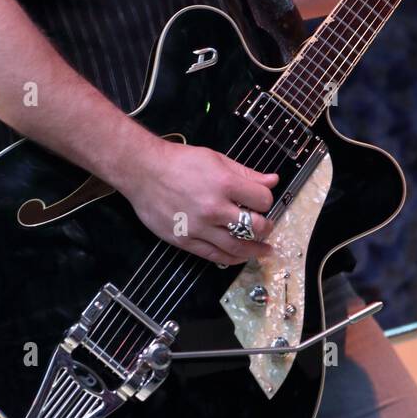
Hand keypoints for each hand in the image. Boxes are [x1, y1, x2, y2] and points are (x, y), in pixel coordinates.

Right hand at [120, 138, 278, 265]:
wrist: (143, 171)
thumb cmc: (179, 161)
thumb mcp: (216, 159)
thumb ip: (246, 173)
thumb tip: (273, 180)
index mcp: (224, 184)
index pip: (262, 200)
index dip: (267, 200)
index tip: (262, 201)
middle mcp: (213, 208)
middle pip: (254, 227)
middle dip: (266, 227)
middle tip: (267, 227)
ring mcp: (199, 227)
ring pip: (237, 247)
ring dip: (255, 250)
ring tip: (263, 251)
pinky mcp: (185, 240)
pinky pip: (214, 256)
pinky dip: (232, 258)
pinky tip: (240, 256)